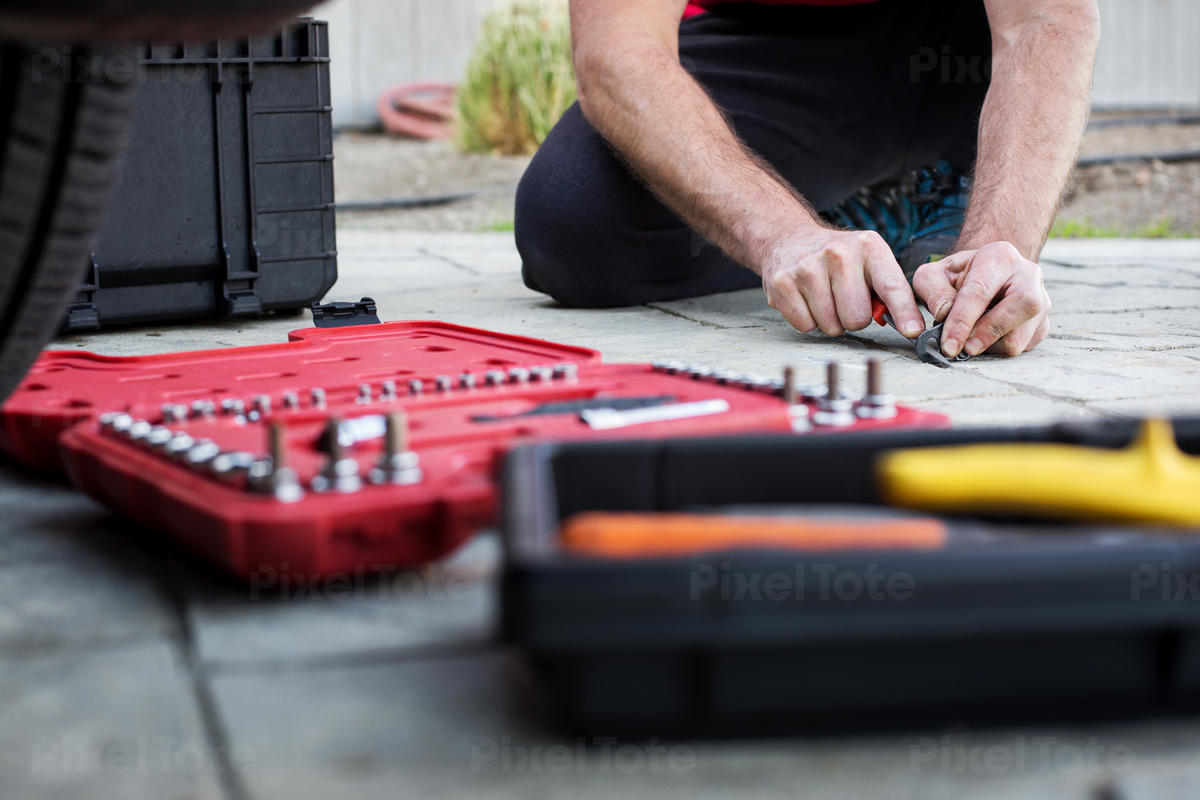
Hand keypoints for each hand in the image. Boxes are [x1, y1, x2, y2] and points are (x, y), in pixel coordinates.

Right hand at [762, 229, 924, 338]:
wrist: (789, 239)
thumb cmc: (836, 258)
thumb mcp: (868, 261)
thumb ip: (888, 291)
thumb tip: (908, 327)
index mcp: (868, 246)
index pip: (891, 286)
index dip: (903, 312)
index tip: (912, 331)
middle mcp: (838, 253)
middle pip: (857, 318)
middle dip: (852, 318)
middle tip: (843, 300)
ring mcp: (807, 267)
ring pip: (831, 325)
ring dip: (829, 320)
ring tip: (823, 298)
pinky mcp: (783, 283)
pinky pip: (805, 325)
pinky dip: (807, 320)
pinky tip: (806, 299)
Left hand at [912, 241, 1051, 357]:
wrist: (985, 277)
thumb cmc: (957, 277)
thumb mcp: (933, 276)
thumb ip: (934, 293)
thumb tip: (945, 315)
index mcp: (999, 256)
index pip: (981, 291)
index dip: (962, 321)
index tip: (948, 345)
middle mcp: (1027, 274)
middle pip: (1021, 306)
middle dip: (988, 332)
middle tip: (964, 349)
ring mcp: (1041, 298)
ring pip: (1022, 334)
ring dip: (991, 345)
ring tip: (970, 340)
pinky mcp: (1042, 323)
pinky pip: (1024, 346)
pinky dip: (1000, 349)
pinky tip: (985, 338)